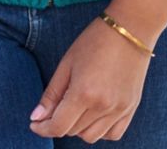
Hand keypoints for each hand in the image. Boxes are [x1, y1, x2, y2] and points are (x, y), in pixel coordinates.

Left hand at [28, 13, 153, 142]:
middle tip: (57, 104)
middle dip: (60, 121)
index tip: (35, 124)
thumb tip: (36, 118)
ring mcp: (119, 110)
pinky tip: (94, 113)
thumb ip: (51, 93)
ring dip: (78, 128)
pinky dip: (100, 130)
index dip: (43, 128)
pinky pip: (112, 134)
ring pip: (91, 136)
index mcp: (84, 93)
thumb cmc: (95, 40)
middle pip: (73, 131)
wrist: (130, 28)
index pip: (58, 126)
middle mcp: (102, 106)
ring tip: (76, 107)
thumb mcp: (67, 62)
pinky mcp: (131, 108)